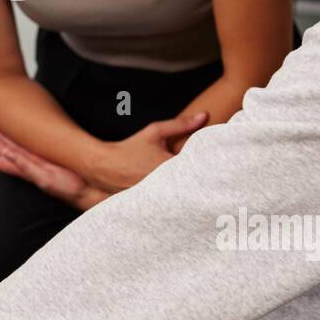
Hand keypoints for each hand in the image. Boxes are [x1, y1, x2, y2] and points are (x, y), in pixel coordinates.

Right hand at [0, 125, 109, 210]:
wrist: (85, 192)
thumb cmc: (72, 178)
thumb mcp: (54, 164)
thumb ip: (42, 156)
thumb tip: (36, 142)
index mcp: (27, 165)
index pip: (2, 155)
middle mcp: (26, 169)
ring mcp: (32, 172)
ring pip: (8, 158)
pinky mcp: (41, 176)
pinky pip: (24, 165)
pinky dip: (14, 159)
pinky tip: (6, 150)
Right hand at [90, 112, 207, 192]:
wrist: (106, 165)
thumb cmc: (131, 147)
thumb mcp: (155, 132)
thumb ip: (181, 124)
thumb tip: (204, 116)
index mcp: (169, 165)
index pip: (198, 168)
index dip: (208, 167)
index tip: (213, 166)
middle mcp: (165, 183)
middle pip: (192, 184)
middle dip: (199, 180)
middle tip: (208, 179)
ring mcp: (158, 196)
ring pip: (182, 195)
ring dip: (187, 190)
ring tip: (196, 188)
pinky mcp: (152, 204)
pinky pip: (170, 203)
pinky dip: (175, 198)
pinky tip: (176, 193)